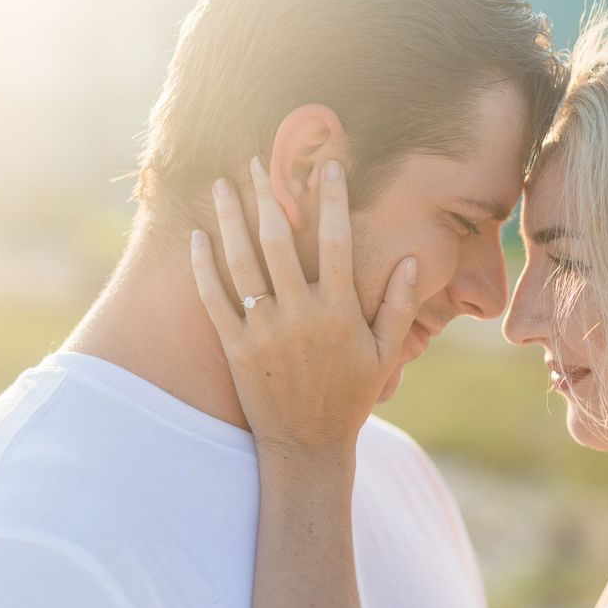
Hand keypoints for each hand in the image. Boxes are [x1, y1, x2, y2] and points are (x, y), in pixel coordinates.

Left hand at [189, 156, 419, 454]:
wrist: (306, 447)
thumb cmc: (350, 399)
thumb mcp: (384, 355)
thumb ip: (399, 307)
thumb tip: (410, 260)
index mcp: (339, 312)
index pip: (337, 243)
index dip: (332, 200)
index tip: (327, 166)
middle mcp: (299, 315)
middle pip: (278, 241)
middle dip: (267, 194)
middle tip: (256, 160)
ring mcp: (263, 331)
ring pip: (241, 263)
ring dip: (229, 219)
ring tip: (220, 184)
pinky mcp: (235, 348)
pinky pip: (214, 300)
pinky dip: (203, 268)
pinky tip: (197, 237)